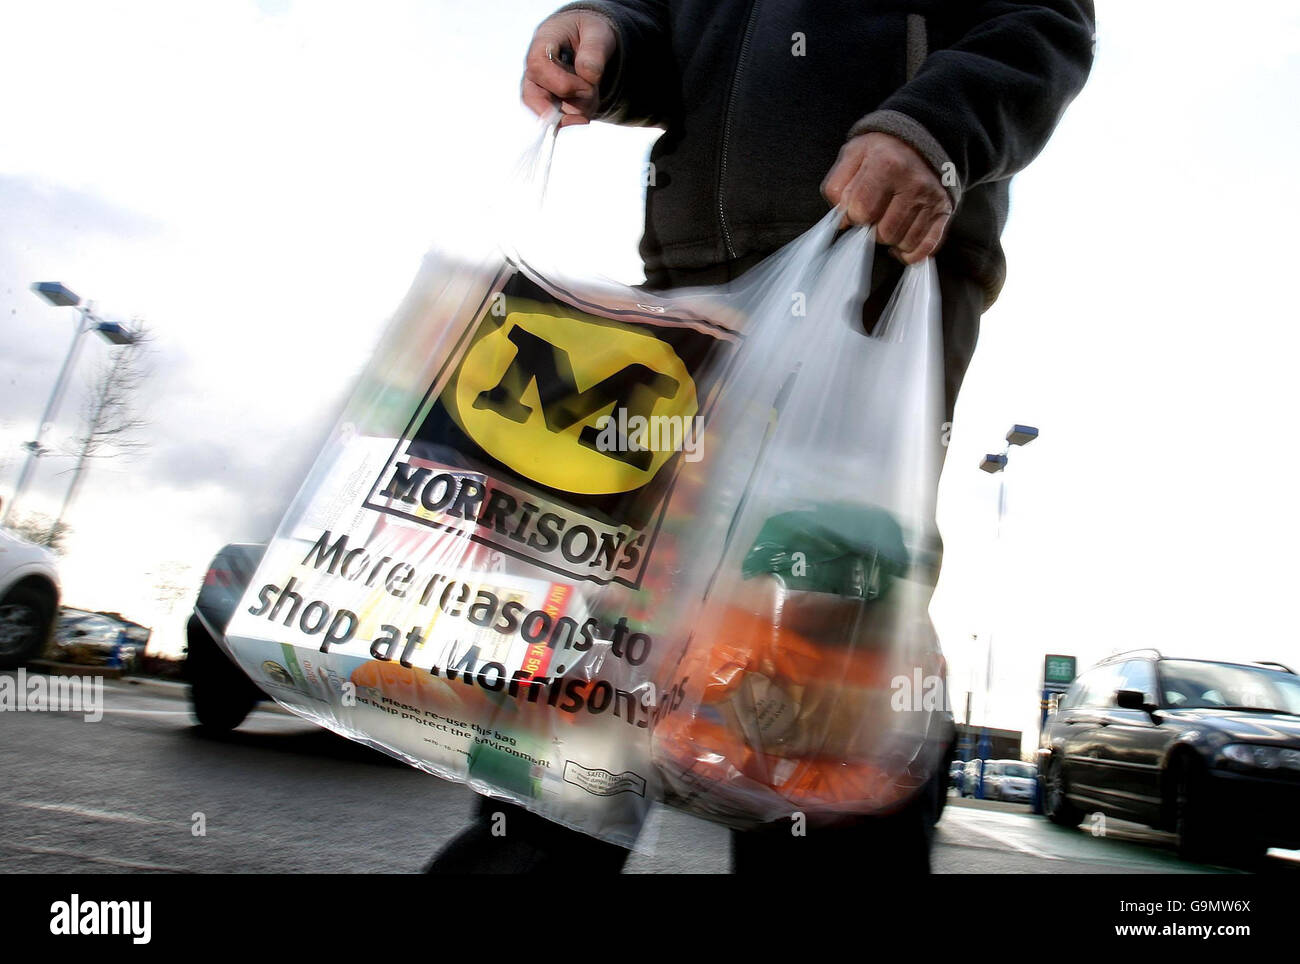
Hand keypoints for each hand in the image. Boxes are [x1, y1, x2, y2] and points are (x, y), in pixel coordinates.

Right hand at [522, 11, 617, 126]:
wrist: (588, 39)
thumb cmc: (590, 32)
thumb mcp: (599, 33)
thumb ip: (595, 51)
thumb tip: (588, 76)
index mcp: (543, 42)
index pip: (538, 66)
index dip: (561, 84)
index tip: (587, 87)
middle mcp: (534, 67)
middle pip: (531, 97)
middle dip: (562, 111)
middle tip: (586, 115)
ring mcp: (539, 86)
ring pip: (546, 112)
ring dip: (576, 111)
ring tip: (594, 92)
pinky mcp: (548, 101)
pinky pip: (558, 118)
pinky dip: (578, 116)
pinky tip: (591, 101)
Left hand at [821, 133, 952, 263]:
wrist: (920, 143)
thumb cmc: (882, 153)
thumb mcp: (853, 155)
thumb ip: (837, 187)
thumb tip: (841, 221)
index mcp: (887, 164)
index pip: (862, 210)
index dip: (853, 215)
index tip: (856, 209)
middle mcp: (914, 182)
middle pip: (884, 233)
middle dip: (873, 229)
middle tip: (874, 215)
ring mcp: (931, 199)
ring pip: (904, 243)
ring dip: (891, 240)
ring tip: (888, 222)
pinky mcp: (943, 212)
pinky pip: (926, 247)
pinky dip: (911, 252)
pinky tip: (901, 243)